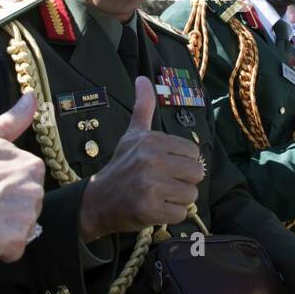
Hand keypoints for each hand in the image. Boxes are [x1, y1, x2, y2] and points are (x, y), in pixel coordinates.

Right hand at [0, 92, 45, 261]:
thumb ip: (13, 119)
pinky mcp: (15, 241)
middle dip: (7, 209)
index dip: (5, 188)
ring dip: (2, 228)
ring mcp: (27, 217)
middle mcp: (37, 191)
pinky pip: (12, 250)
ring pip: (20, 229)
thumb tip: (31, 97)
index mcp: (33, 166)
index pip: (27, 185)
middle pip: (27, 208)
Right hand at [79, 76, 202, 240]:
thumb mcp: (132, 134)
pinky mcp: (150, 209)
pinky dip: (170, 215)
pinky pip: (180, 214)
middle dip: (182, 182)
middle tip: (161, 183)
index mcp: (152, 141)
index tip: (163, 166)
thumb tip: (143, 78)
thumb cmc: (121, 166)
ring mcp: (151, 186)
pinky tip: (154, 208)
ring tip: (157, 195)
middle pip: (197, 174)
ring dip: (177, 199)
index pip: (194, 153)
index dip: (182, 163)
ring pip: (191, 195)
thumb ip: (143, 107)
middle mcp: (152, 160)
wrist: (98, 200)